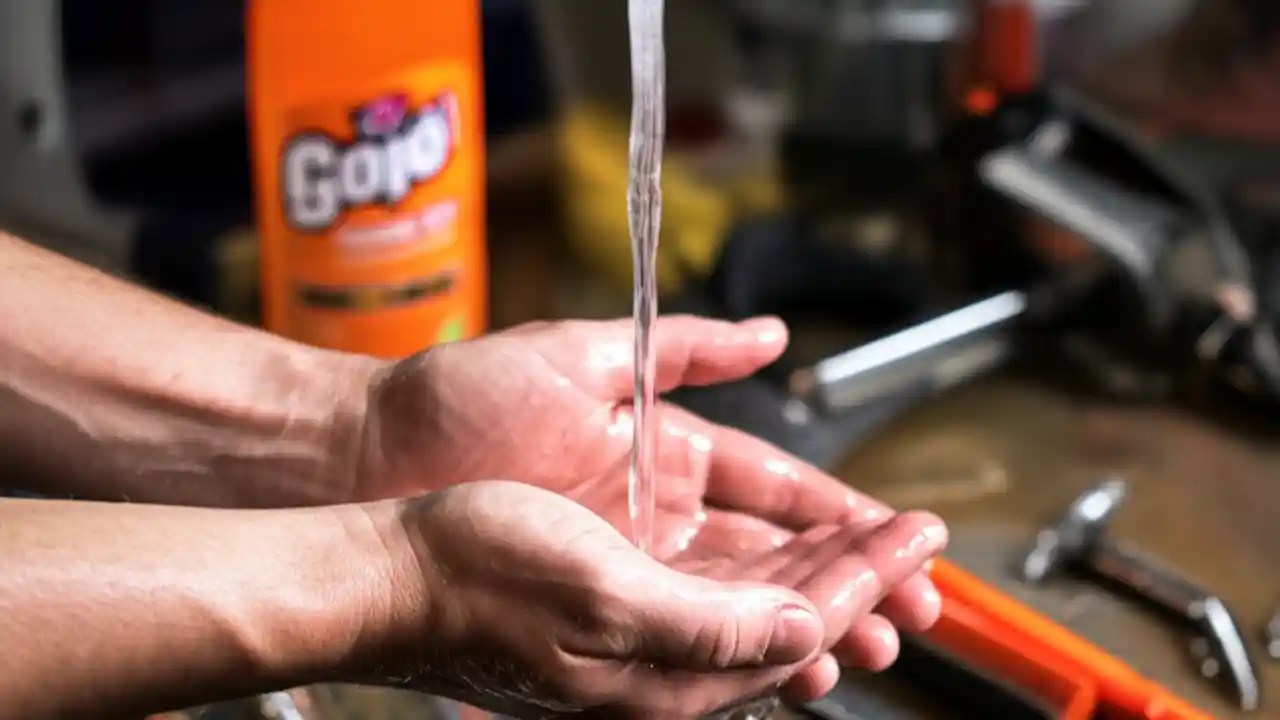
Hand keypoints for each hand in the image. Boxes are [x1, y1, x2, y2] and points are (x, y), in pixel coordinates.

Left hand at [355, 316, 944, 679]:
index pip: (779, 488)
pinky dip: (742, 644)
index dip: (846, 514)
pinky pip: (687, 629)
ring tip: (872, 642)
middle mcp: (658, 514)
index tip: (906, 535)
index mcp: (666, 450)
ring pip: (743, 601)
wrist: (370, 456)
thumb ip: (682, 348)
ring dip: (811, 620)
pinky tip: (792, 658)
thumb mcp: (581, 355)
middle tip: (915, 607)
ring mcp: (630, 563)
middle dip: (851, 580)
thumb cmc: (462, 399)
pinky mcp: (597, 603)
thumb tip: (772, 336)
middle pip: (777, 555)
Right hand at [367, 481, 945, 717]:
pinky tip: (776, 572)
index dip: (869, 574)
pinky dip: (761, 584)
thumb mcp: (603, 593)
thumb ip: (711, 623)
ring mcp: (638, 650)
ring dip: (821, 581)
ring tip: (871, 550)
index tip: (921, 533)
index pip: (803, 621)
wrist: (389, 580)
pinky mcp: (613, 626)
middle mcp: (664, 669)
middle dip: (863, 581)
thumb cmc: (479, 576)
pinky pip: (712, 609)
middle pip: (793, 624)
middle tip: (918, 544)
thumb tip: (807, 637)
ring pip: (758, 616)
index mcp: (671, 667)